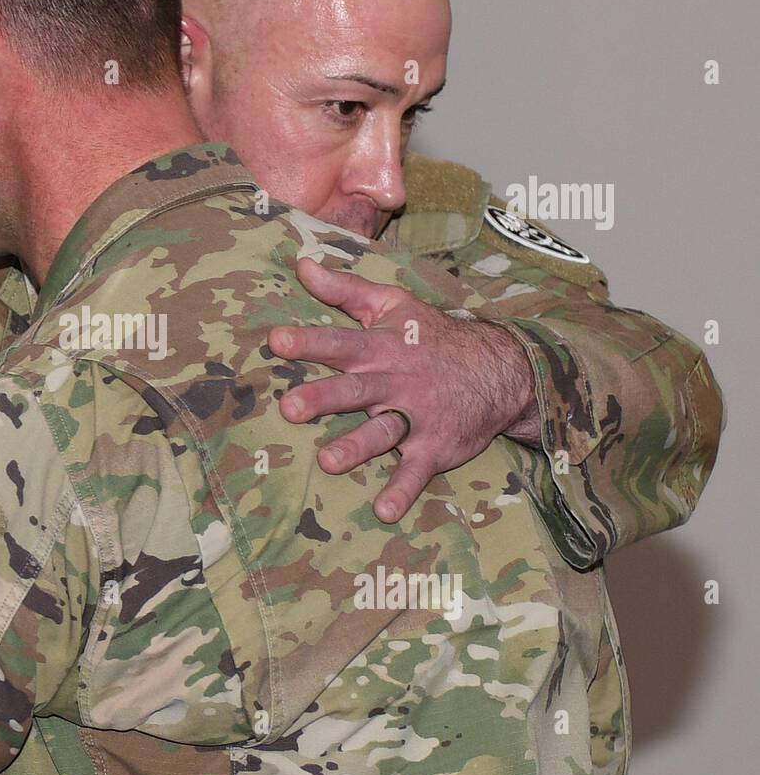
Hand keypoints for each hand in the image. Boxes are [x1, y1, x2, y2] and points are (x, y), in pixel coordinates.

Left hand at [269, 258, 538, 522]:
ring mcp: (415, 417)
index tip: (275, 341)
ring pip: (382, 433)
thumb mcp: (392, 304)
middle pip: (354, 390)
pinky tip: (384, 511)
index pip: (338, 342)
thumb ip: (343, 288)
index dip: (307, 342)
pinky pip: (416, 472)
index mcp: (380, 348)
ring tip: (329, 462)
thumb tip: (300, 263)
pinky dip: (403, 491)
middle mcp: (394, 382)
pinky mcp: (433, 447)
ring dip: (356, 447)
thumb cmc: (431, 336)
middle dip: (323, 398)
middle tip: (289, 407)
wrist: (498, 370)